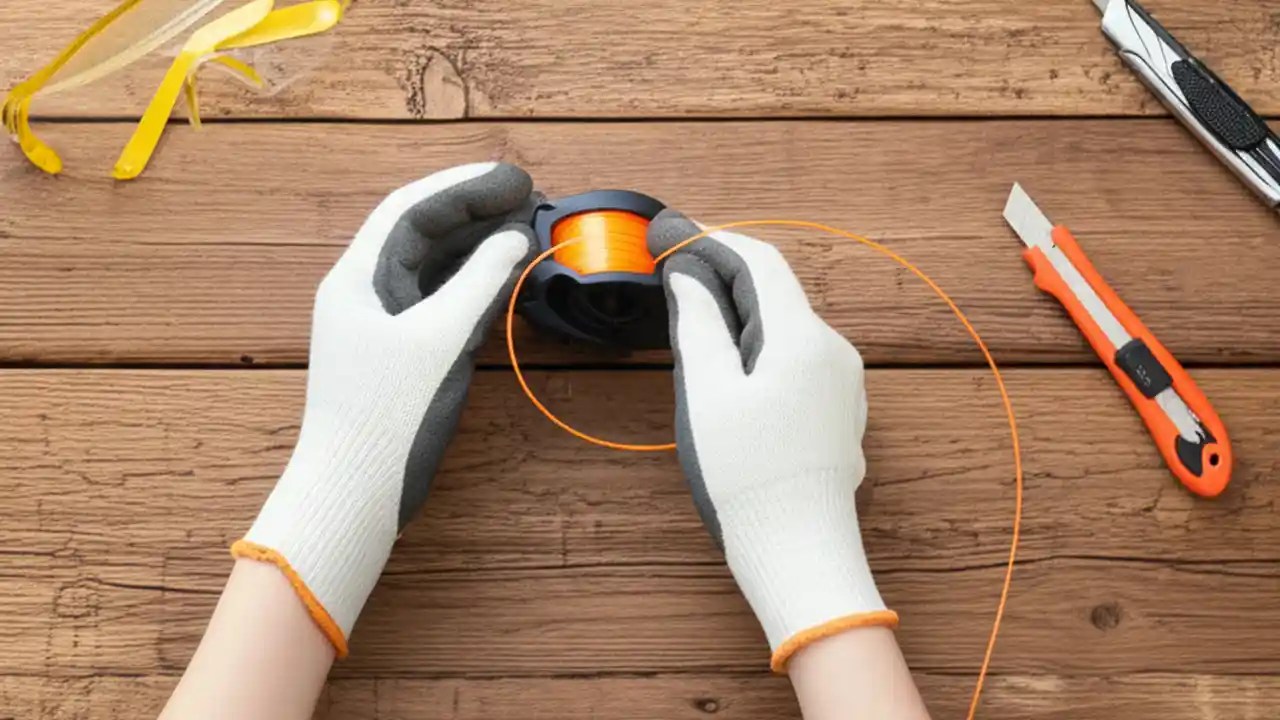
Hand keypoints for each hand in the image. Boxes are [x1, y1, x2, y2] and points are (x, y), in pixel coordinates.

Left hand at [233, 162, 537, 656]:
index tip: (516, 177)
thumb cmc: (391, 417)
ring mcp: (378, 321)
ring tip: (523, 224)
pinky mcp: (394, 350)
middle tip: (526, 195)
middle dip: (472, 207)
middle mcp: (364, 290)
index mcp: (358, 277)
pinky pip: (435, 297)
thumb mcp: (442, 342)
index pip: (412, 208)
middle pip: (420, 229)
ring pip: (429, 263)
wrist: (354, 492)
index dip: (464, 185)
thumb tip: (513, 238)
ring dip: (473, 241)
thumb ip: (480, 283)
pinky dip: (470, 280)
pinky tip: (502, 273)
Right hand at [647, 211, 896, 672]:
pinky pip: (799, 361)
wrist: (800, 552)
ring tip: (695, 317)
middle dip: (724, 275)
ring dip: (742, 314)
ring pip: (788, 328)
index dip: (713, 240)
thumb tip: (689, 274)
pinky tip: (731, 369)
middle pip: (777, 293)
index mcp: (804, 339)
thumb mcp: (708, 393)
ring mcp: (844, 384)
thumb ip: (700, 323)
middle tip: (673, 270)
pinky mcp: (840, 412)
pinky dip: (762, 348)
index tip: (672, 235)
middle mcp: (835, 351)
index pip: (760, 261)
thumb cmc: (747, 476)